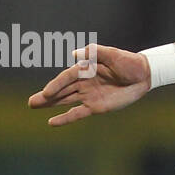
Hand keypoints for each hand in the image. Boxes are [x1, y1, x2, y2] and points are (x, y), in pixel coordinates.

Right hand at [28, 44, 152, 125]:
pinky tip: (52, 122)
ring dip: (50, 104)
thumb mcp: (112, 54)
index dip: (57, 85)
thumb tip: (75, 54)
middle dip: (47, 96)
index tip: (47, 92)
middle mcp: (84, 82)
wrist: (143, 75)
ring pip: (65, 100)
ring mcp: (89, 95)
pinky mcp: (96, 106)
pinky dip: (66, 117)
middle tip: (31, 103)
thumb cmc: (128, 62)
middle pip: (62, 90)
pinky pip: (77, 113)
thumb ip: (95, 52)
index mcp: (85, 68)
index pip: (67, 77)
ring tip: (34, 106)